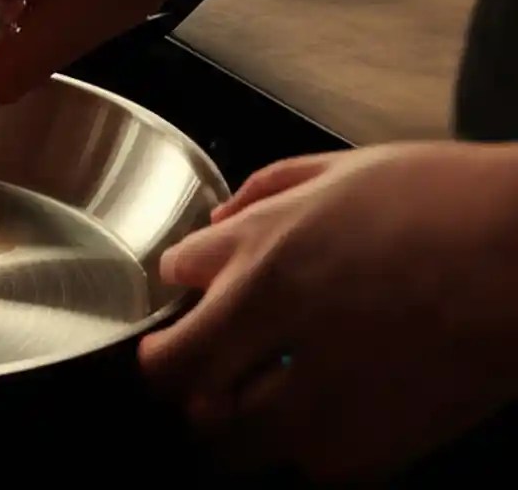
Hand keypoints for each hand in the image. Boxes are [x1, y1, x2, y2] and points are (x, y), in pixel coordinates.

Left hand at [139, 141, 517, 481]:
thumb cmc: (455, 200)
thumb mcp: (349, 168)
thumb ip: (269, 192)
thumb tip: (219, 221)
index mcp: (265, 248)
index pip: (173, 275)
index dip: (181, 285)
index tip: (197, 294)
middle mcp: (274, 320)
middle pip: (173, 372)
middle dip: (176, 370)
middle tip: (199, 367)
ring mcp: (319, 389)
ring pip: (227, 435)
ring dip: (234, 418)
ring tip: (262, 400)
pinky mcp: (371, 442)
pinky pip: (309, 465)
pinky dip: (309, 448)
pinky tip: (333, 416)